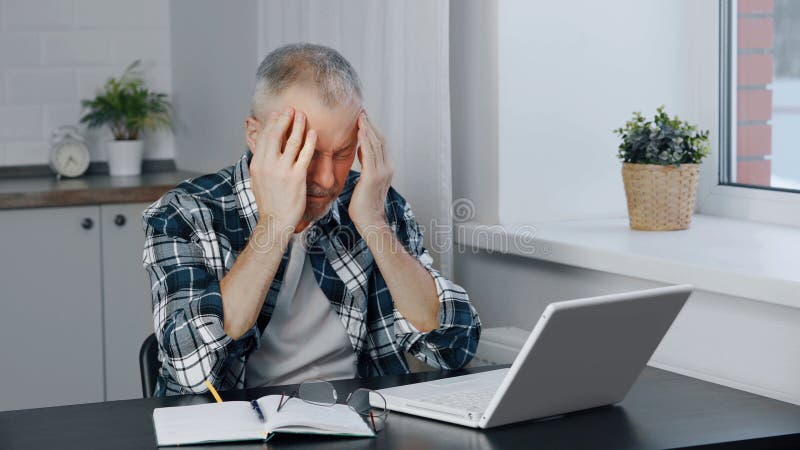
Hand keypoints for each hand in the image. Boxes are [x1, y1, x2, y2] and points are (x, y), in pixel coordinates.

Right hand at [249, 107, 316, 231]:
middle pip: (276, 135)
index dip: (272, 123)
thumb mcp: (257, 180)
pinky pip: (304, 155)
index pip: (264, 137)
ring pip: (291, 142)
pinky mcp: (297, 177)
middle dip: (284, 119)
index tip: (278, 113)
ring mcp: (283, 171)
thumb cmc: (269, 202)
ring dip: (297, 126)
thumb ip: (260, 162)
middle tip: (291, 109)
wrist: (276, 221)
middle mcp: (268, 165)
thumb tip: (262, 148)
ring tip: (302, 115)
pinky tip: (312, 133)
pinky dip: (309, 142)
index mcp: (257, 165)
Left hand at [350, 112, 392, 230]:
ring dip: (367, 128)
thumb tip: (361, 150)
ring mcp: (382, 172)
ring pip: (376, 144)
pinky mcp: (373, 177)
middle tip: (361, 111)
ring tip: (360, 116)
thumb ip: (366, 165)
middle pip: (380, 140)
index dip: (373, 130)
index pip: (380, 144)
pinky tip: (360, 130)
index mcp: (386, 169)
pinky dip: (365, 140)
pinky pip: (369, 154)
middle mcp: (387, 168)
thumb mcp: (366, 181)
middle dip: (370, 125)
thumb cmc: (365, 205)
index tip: (364, 118)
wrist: (370, 222)